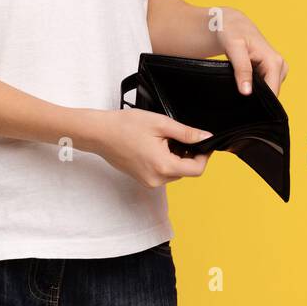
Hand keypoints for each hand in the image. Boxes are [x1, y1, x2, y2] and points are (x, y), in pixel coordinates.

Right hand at [83, 108, 212, 187]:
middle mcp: (157, 179)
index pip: (197, 169)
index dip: (204, 156)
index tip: (203, 142)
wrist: (100, 133)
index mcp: (164, 166)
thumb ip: (186, 133)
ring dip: (176, 157)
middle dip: (188, 154)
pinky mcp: (142, 179)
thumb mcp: (161, 124)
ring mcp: (148, 181)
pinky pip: (162, 173)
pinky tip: (155, 146)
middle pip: (186, 171)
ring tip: (163, 139)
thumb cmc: (125, 126)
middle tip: (178, 135)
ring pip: (174, 172)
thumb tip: (206, 137)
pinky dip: (164, 161)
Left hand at [215, 8, 287, 94]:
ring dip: (254, 90)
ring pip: (268, 91)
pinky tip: (244, 79)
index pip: (272, 93)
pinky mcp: (273, 72)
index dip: (259, 100)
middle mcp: (281, 66)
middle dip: (256, 95)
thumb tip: (247, 92)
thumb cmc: (233, 33)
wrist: (233, 25)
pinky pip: (265, 86)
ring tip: (240, 80)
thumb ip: (242, 69)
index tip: (244, 101)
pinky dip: (254, 86)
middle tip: (238, 87)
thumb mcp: (234, 48)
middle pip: (271, 94)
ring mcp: (278, 70)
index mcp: (275, 62)